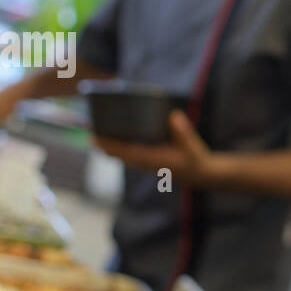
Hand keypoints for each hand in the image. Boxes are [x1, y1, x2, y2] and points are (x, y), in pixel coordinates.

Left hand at [93, 110, 212, 184]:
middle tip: (89, 129)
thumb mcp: (192, 145)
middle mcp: (146, 164)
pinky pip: (128, 155)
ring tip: (97, 133)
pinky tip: (114, 138)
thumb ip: (183, 132)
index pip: (125, 153)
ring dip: (109, 147)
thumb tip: (173, 115)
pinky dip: (118, 148)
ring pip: (121, 156)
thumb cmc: (196, 159)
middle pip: (117, 155)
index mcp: (153, 160)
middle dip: (103, 144)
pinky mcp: (148, 161)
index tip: (95, 137)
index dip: (108, 146)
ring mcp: (146, 164)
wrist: (201, 175)